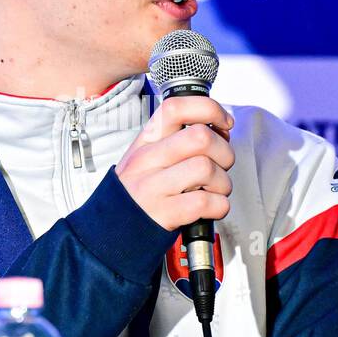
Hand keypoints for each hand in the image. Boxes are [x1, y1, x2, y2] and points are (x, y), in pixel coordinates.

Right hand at [114, 95, 235, 231]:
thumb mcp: (147, 157)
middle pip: (200, 137)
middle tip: (221, 165)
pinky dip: (219, 206)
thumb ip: (176, 140)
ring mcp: (154, 187)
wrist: (113, 228)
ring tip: (214, 190)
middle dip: (224, 152)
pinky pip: (206, 202)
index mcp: (147, 141)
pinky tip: (211, 208)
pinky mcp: (164, 213)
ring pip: (206, 168)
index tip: (224, 123)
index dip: (209, 110)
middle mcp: (148, 160)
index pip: (176, 108)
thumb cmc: (138, 191)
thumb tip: (218, 131)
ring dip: (223, 182)